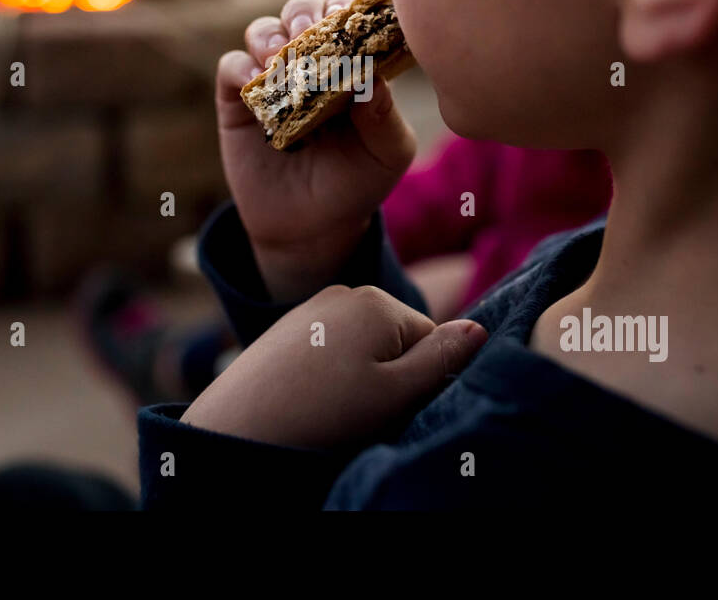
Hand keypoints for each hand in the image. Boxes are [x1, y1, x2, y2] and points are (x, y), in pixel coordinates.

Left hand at [180, 285, 487, 449]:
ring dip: (359, 377)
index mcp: (378, 301)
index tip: (394, 406)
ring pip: (362, 347)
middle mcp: (345, 291)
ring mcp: (312, 307)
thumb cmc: (322, 413)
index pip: (431, 340)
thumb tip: (480, 328)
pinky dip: (328, 375)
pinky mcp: (287, 328)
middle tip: (361, 410)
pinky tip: (309, 401)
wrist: (237, 426)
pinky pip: (329, 349)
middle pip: (396, 339)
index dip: (422, 379)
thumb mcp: (394, 393)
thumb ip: (441, 359)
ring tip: (331, 408)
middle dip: (391, 375)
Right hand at [217, 0, 417, 302]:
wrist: (312, 227)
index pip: (349, 16)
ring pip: (264, 29)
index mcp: (352, 63)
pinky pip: (231, 67)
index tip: (350, 15)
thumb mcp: (387, 153)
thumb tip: (369, 76)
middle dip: (307, 11)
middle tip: (310, 31)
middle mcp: (311, 61)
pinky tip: (258, 82)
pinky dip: (242, 67)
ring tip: (281, 56)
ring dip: (271, 34)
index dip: (349, 5)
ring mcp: (273, 78)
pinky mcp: (238, 100)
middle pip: (304, 10)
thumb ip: (384, 115)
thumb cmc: (358, 182)